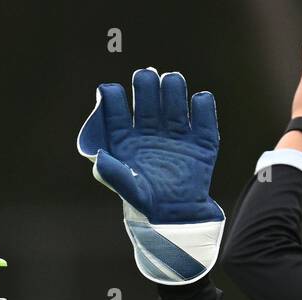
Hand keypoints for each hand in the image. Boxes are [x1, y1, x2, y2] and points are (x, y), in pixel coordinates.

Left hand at [77, 68, 222, 283]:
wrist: (179, 220)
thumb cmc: (148, 205)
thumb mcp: (129, 190)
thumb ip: (113, 173)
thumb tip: (98, 157)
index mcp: (126, 139)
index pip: (115, 109)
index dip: (112, 97)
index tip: (111, 91)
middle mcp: (149, 130)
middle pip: (146, 95)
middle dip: (146, 83)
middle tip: (147, 77)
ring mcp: (175, 134)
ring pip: (173, 98)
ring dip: (172, 86)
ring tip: (172, 82)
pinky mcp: (201, 142)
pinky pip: (204, 117)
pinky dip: (203, 105)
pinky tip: (200, 99)